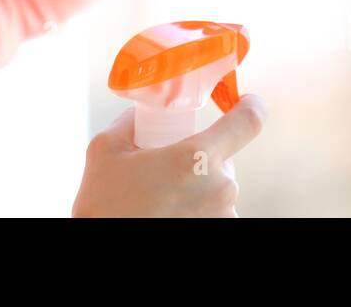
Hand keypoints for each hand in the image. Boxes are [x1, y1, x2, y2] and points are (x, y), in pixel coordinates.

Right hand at [71, 94, 266, 216]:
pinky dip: (195, 210)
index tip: (245, 102)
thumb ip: (131, 121)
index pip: (248, 122)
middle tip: (165, 167)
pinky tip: (166, 213)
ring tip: (160, 200)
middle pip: (223, 159)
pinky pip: (213, 212)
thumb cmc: (105, 205)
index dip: (251, 106)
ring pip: (217, 189)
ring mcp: (223, 218)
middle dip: (198, 159)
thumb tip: (142, 112)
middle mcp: (220, 189)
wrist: (100, 248)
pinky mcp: (220, 234)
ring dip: (196, 188)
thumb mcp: (105, 148)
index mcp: (197, 158)